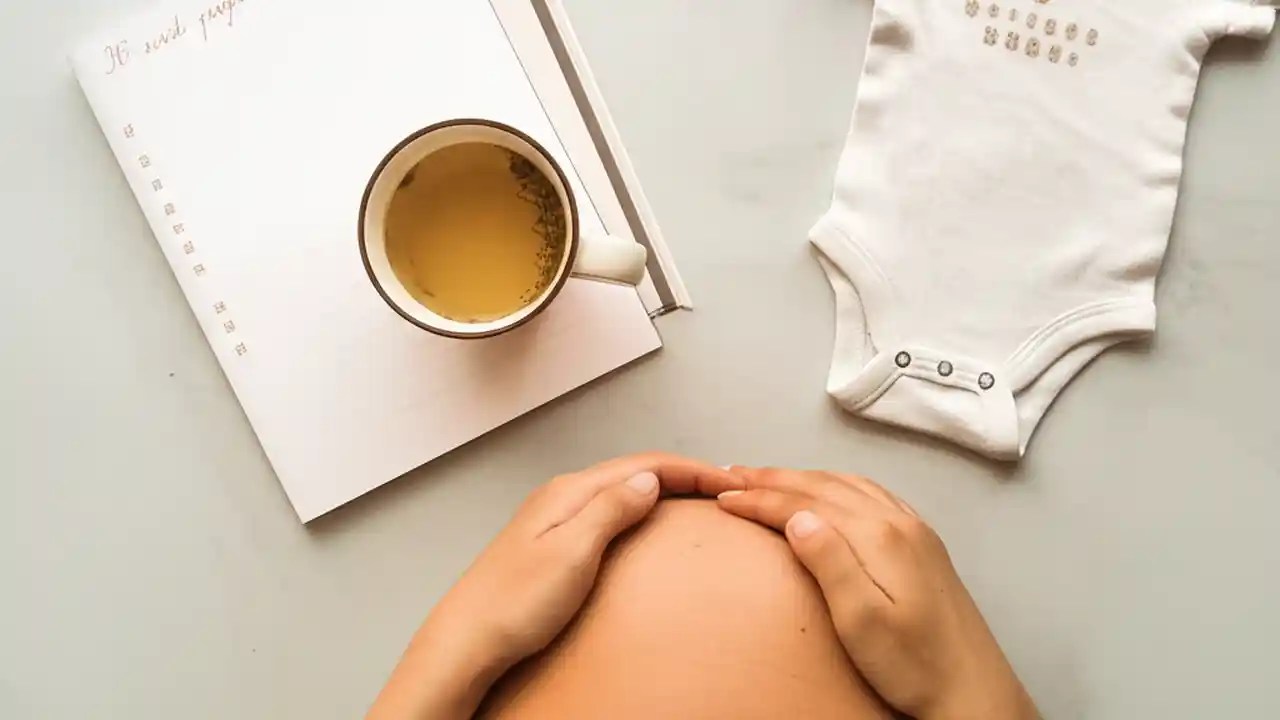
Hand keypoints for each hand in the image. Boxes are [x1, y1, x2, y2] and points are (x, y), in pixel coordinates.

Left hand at [366, 453, 741, 719]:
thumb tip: (648, 479)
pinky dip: (639, 508)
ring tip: (694, 498)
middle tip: (721, 485)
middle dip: (681, 473)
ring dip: (661, 488)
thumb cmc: (511, 604)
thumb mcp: (571, 553)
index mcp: (570, 493)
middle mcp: (562, 497)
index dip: (690, 469)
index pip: (643, 465)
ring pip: (621, 489)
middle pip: (634, 471)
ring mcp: (556, 519)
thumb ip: (611, 510)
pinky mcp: (553, 544)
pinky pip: (608, 511)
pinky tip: (646, 524)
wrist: (466, 641)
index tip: (726, 479)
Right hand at [718, 468, 1036, 719]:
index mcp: (878, 537)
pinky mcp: (924, 545)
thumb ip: (830, 562)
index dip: (760, 498)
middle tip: (732, 474)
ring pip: (848, 486)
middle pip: (823, 486)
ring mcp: (915, 531)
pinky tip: (830, 492)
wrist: (975, 691)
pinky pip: (871, 495)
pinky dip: (836, 485)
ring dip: (803, 478)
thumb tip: (797, 516)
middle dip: (773, 478)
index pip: (804, 503)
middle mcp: (898, 522)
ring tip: (767, 478)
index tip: (723, 497)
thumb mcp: (863, 621)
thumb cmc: (915, 666)